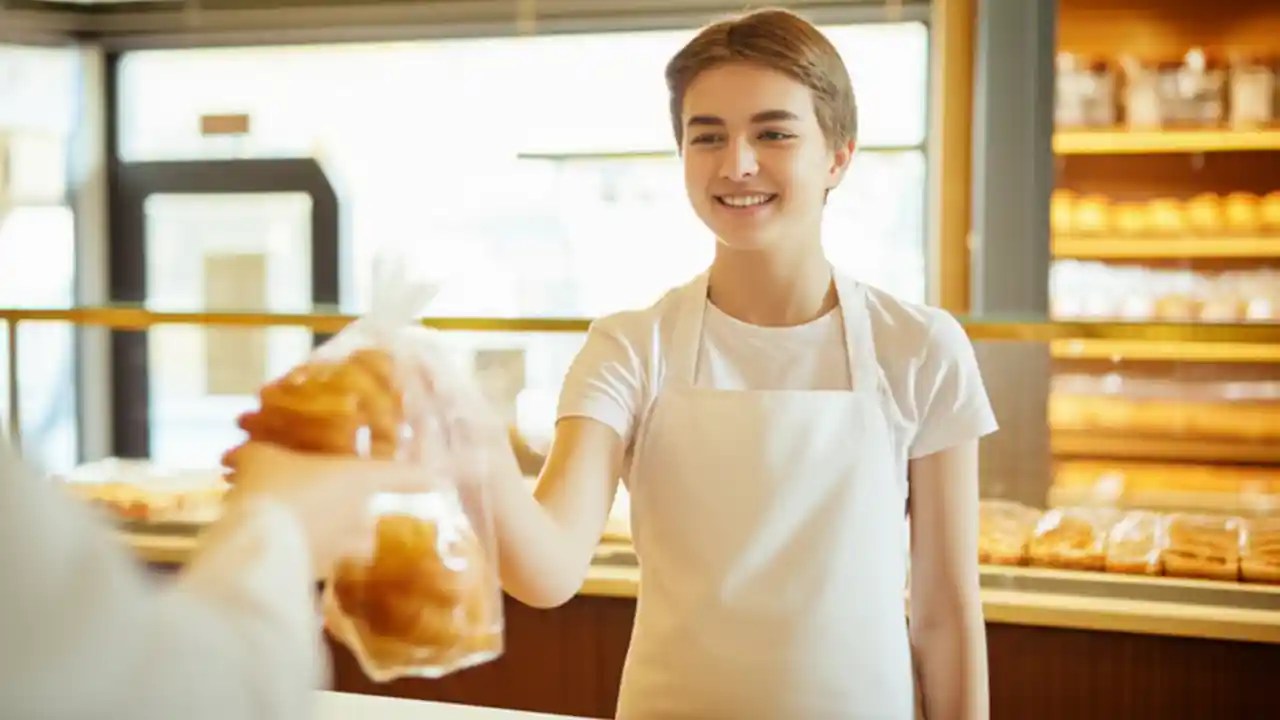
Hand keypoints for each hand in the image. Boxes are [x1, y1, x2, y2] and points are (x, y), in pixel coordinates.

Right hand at [220, 442, 423, 575]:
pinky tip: (277, 545)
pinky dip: (305, 553)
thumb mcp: (260, 459)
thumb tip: (241, 453)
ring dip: (330, 536)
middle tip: (319, 500)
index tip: (441, 481)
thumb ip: (258, 455)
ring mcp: (345, 549)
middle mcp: (362, 515)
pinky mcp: (321, 574)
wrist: (257, 544)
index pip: (407, 476)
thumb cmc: (272, 487)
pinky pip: (320, 560)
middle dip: (350, 512)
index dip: (423, 478)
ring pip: (347, 542)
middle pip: (372, 516)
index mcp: (360, 479)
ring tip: (294, 525)